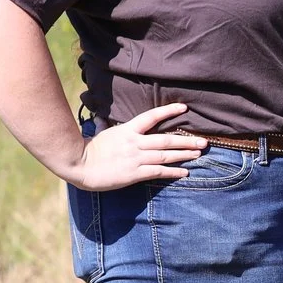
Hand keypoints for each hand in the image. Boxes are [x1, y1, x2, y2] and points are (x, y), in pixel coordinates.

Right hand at [66, 102, 204, 189]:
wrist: (78, 164)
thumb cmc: (88, 149)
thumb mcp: (101, 134)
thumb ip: (107, 127)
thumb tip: (101, 121)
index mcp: (127, 130)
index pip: (152, 117)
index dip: (168, 111)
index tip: (184, 109)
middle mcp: (135, 142)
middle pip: (166, 140)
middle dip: (186, 141)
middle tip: (204, 141)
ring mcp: (135, 158)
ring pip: (166, 155)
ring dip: (184, 155)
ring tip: (199, 154)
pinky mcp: (134, 173)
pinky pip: (158, 172)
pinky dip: (173, 172)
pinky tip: (185, 172)